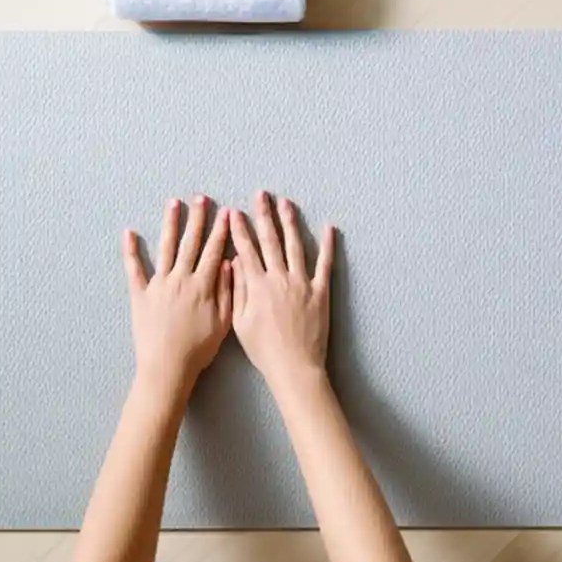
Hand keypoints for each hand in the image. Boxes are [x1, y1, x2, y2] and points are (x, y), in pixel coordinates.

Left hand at [123, 195, 232, 391]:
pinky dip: (130, 251)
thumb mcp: (223, 323)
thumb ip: (227, 291)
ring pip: (166, 248)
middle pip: (190, 243)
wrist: (167, 366)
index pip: (214, 251)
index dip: (221, 230)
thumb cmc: (198, 349)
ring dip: (170, 224)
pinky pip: (134, 269)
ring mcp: (158, 284)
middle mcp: (180, 278)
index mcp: (203, 285)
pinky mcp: (140, 295)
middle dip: (197, 219)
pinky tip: (129, 233)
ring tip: (173, 204)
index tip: (226, 212)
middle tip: (200, 199)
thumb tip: (228, 263)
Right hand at [229, 191, 335, 390]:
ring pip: (295, 245)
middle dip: (264, 215)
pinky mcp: (320, 292)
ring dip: (290, 222)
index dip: (240, 229)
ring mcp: (302, 283)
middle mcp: (280, 278)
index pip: (246, 250)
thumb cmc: (263, 350)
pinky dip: (327, 245)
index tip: (234, 212)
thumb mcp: (239, 322)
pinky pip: (325, 264)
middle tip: (261, 195)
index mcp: (257, 286)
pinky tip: (328, 228)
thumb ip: (236, 291)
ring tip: (286, 203)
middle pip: (270, 240)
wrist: (294, 366)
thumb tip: (232, 264)